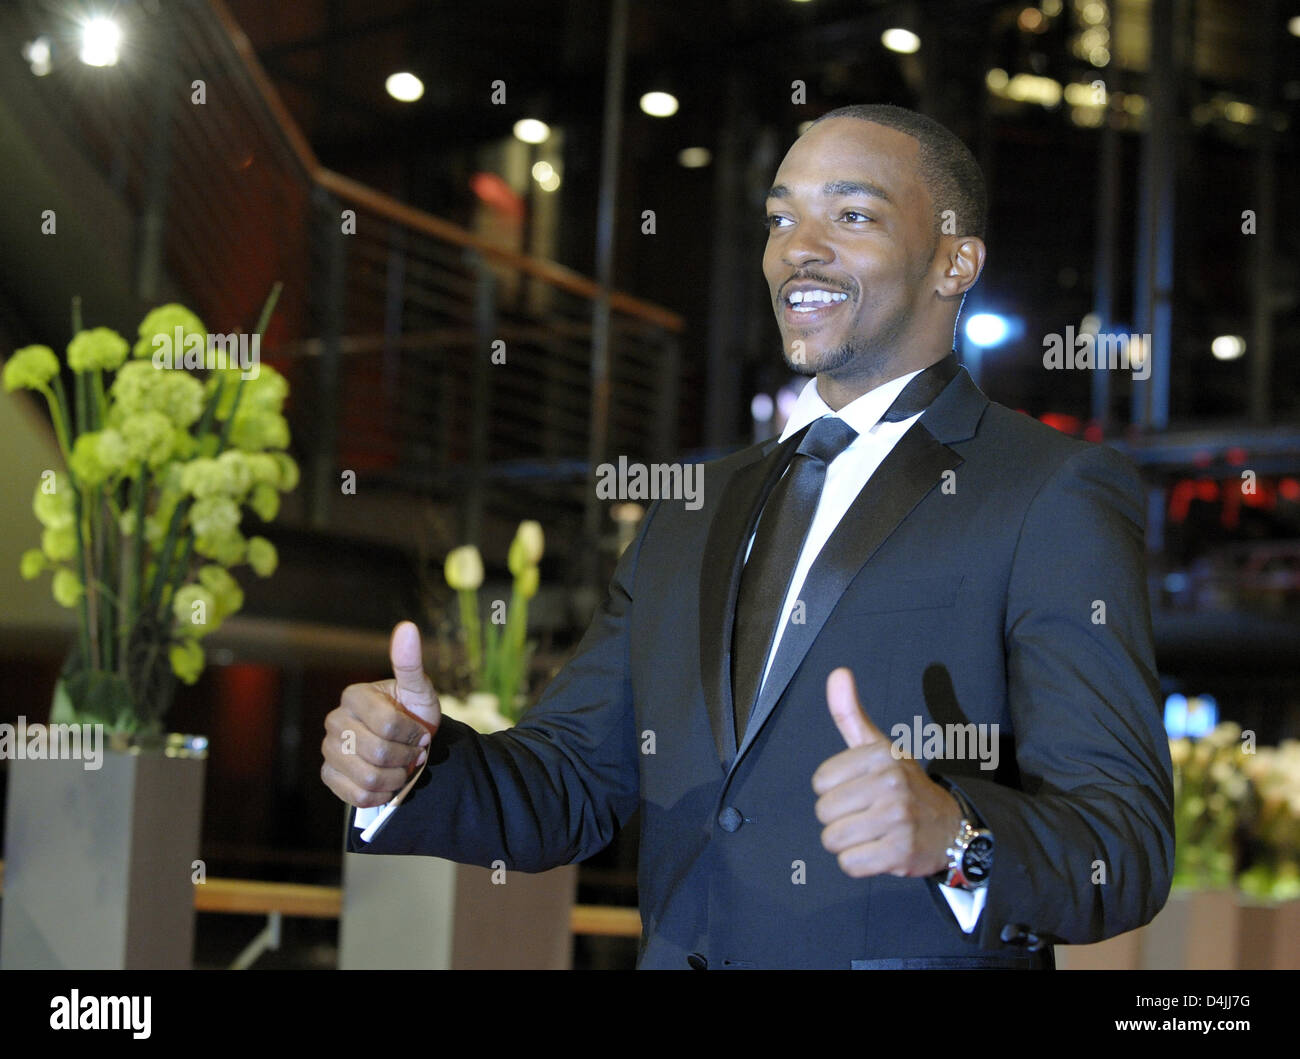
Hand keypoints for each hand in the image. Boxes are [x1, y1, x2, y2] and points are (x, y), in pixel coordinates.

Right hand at [320, 620, 441, 807]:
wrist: (408, 745)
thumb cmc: (413, 713)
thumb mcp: (419, 690)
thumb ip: (411, 663)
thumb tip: (407, 628)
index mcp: (354, 696)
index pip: (388, 725)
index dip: (414, 735)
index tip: (423, 733)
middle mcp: (334, 720)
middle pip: (379, 752)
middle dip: (407, 757)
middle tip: (415, 753)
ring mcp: (328, 749)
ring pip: (368, 777)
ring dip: (396, 777)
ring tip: (403, 767)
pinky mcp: (328, 774)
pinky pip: (356, 796)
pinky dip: (381, 794)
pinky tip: (389, 783)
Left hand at [812, 667, 961, 878]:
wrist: (951, 827)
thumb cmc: (903, 786)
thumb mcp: (879, 747)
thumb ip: (850, 714)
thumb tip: (837, 673)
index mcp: (880, 755)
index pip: (820, 782)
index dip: (834, 791)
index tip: (859, 790)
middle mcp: (891, 783)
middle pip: (824, 812)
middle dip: (840, 819)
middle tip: (867, 815)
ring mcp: (897, 819)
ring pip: (833, 840)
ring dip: (849, 843)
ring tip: (873, 833)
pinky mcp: (901, 853)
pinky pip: (850, 864)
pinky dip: (860, 863)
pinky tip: (880, 851)